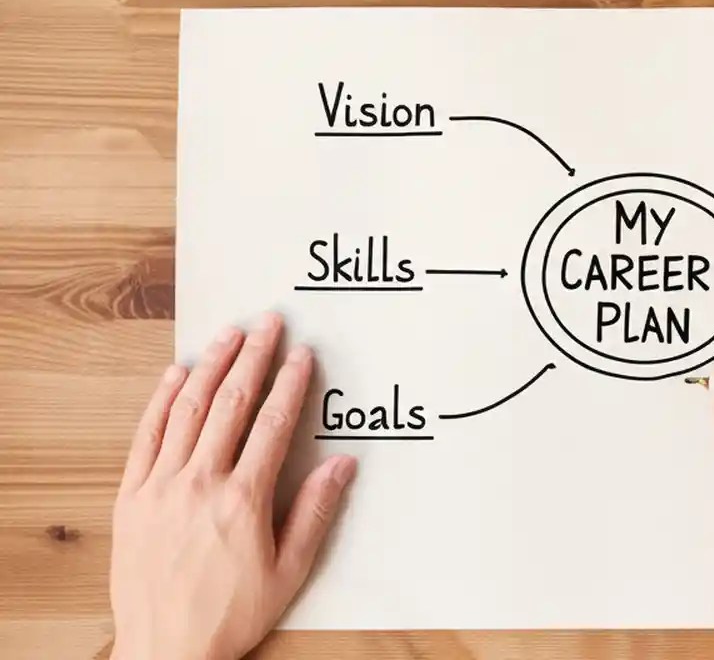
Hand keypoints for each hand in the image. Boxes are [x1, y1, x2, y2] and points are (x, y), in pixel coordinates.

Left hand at [110, 313, 355, 659]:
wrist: (166, 650)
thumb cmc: (230, 614)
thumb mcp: (289, 571)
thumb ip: (315, 512)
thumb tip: (342, 465)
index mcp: (243, 501)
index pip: (272, 425)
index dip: (290, 384)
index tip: (302, 355)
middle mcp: (200, 484)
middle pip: (230, 405)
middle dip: (254, 358)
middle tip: (269, 324)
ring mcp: (161, 487)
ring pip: (187, 411)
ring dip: (210, 366)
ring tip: (228, 336)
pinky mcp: (132, 497)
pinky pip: (145, 436)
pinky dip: (161, 400)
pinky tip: (175, 375)